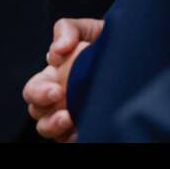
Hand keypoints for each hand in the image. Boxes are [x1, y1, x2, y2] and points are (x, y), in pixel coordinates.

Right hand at [23, 17, 104, 141]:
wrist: (136, 55)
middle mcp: (59, 99)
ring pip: (48, 129)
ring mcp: (72, 114)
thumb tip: (56, 51)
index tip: (56, 89)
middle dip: (44, 107)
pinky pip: (70, 139)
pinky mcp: (88, 126)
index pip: (33, 90)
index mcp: (53, 76)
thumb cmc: (106, 41)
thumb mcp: (86, 29)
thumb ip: (67, 30)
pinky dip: (73, 137)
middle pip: (36, 111)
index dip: (38, 92)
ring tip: (70, 119)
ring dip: (54, 126)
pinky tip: (85, 128)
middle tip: (61, 100)